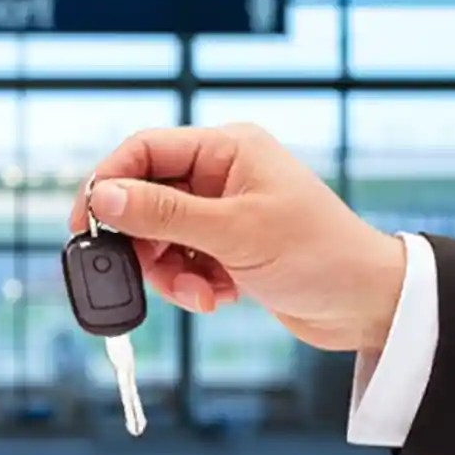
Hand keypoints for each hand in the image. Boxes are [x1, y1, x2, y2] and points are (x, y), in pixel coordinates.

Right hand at [70, 124, 405, 352]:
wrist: (368, 306)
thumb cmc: (319, 255)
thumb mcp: (235, 233)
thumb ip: (164, 213)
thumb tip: (103, 196)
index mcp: (227, 149)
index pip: (145, 151)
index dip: (109, 183)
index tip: (85, 222)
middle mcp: (222, 174)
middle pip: (146, 197)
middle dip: (142, 241)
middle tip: (141, 271)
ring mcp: (224, 212)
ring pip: (160, 236)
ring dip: (168, 271)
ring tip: (198, 292)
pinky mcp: (228, 248)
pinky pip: (182, 261)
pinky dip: (190, 284)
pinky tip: (216, 298)